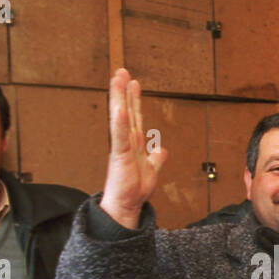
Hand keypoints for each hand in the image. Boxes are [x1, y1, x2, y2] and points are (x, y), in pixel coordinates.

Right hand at [101, 68, 167, 228]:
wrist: (126, 207)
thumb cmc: (134, 191)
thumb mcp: (151, 171)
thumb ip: (156, 159)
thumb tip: (161, 149)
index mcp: (133, 144)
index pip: (135, 116)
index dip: (134, 99)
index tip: (133, 82)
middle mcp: (126, 142)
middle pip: (126, 111)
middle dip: (124, 91)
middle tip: (121, 71)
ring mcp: (121, 147)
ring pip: (120, 118)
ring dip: (119, 98)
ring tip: (117, 79)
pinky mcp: (119, 156)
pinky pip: (119, 136)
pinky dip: (119, 123)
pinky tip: (119, 108)